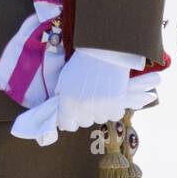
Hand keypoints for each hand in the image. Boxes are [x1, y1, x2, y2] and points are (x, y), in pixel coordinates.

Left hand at [10, 51, 159, 146]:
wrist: (103, 52)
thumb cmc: (81, 63)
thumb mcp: (64, 78)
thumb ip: (61, 96)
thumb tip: (60, 109)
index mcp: (67, 101)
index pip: (66, 125)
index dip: (69, 119)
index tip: (72, 114)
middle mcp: (82, 108)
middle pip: (83, 122)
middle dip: (84, 113)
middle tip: (88, 97)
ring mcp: (100, 108)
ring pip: (99, 118)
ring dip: (100, 110)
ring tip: (100, 92)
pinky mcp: (116, 106)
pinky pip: (114, 115)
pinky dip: (114, 108)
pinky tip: (111, 95)